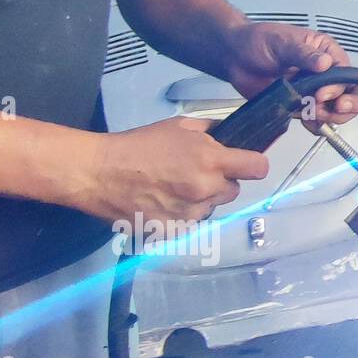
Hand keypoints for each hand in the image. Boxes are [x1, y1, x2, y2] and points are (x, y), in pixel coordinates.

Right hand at [77, 117, 268, 223]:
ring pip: (212, 207)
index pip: (258, 168)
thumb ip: (210, 131)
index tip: (246, 164)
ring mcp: (193, 214)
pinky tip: (163, 202)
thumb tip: (231, 134)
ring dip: (201, 199)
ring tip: (173, 187)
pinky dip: (183, 214)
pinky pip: (192, 223)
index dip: (253, 164)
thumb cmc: (138, 145)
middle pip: (234, 190)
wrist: (99, 173)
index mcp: (211, 161)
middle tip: (195, 172)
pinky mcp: (177, 231)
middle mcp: (207, 190)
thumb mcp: (177, 126)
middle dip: (221, 181)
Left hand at [223, 22, 357, 126]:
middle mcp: (327, 74)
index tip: (323, 94)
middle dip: (344, 108)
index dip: (344, 89)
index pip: (352, 75)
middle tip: (323, 109)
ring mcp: (317, 92)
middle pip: (354, 97)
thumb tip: (324, 63)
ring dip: (328, 117)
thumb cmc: (257, 41)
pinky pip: (320, 121)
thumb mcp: (282, 42)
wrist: (235, 57)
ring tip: (309, 112)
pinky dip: (316, 125)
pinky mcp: (304, 106)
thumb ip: (304, 53)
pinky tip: (305, 119)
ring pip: (339, 112)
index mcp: (328, 54)